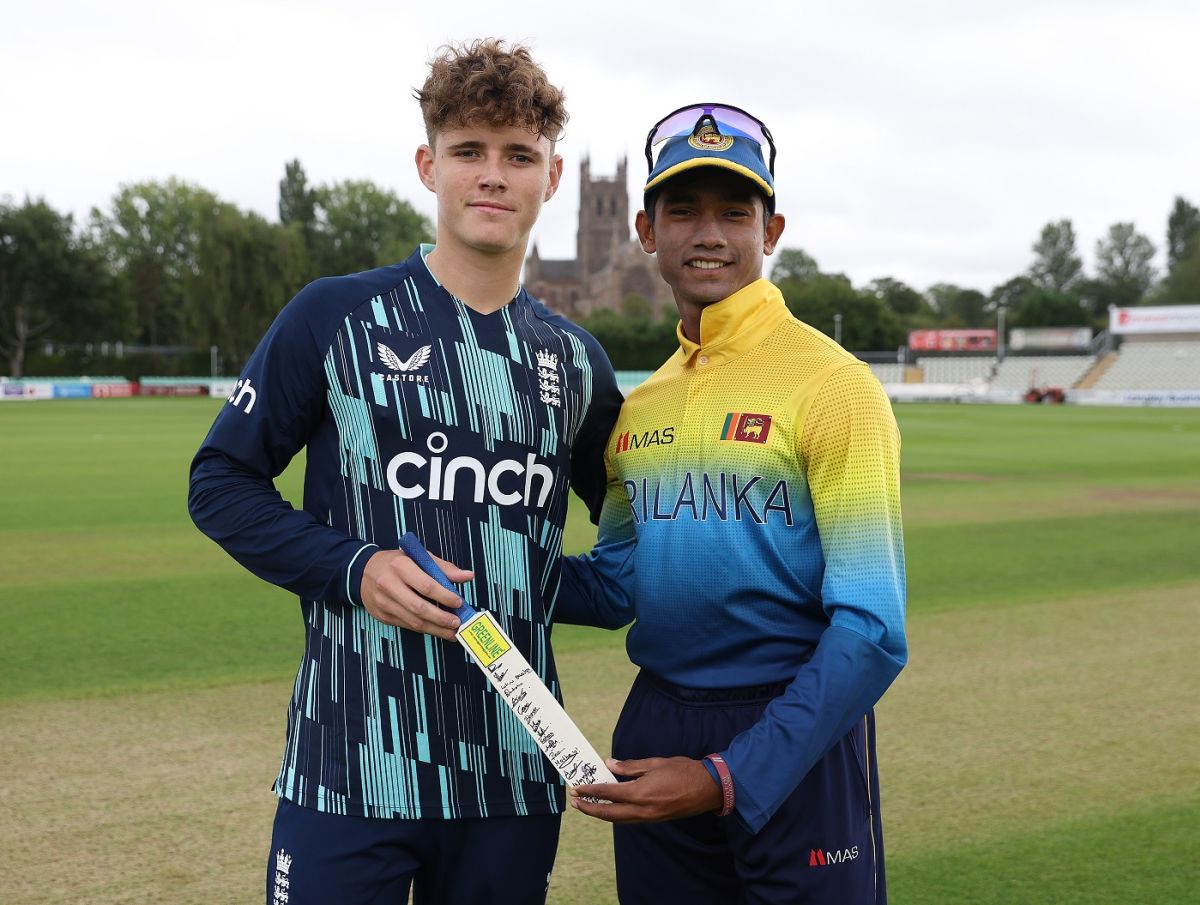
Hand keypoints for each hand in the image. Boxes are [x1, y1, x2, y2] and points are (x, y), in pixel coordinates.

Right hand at [360, 549, 472, 639]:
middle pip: (419, 607)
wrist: (363, 572)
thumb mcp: (418, 557)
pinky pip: (407, 625)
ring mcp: (384, 602)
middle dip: (441, 618)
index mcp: (400, 566)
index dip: (445, 596)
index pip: (426, 585)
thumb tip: (468, 576)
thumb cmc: (396, 563)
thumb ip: (444, 567)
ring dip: (435, 629)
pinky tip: (436, 630)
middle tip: (457, 623)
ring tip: (451, 632)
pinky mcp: (382, 616)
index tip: (459, 602)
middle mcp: (389, 585)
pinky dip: (424, 629)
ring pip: (413, 621)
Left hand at [569, 756, 722, 823]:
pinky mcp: (656, 819)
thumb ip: (630, 766)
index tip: (577, 789)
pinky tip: (611, 808)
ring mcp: (649, 817)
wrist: (709, 788)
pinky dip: (616, 816)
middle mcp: (643, 809)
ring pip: (619, 819)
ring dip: (601, 814)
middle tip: (575, 802)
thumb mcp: (655, 763)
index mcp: (641, 793)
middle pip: (609, 813)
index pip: (608, 793)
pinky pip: (630, 820)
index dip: (590, 791)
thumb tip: (610, 763)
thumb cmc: (684, 770)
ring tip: (588, 806)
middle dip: (590, 808)